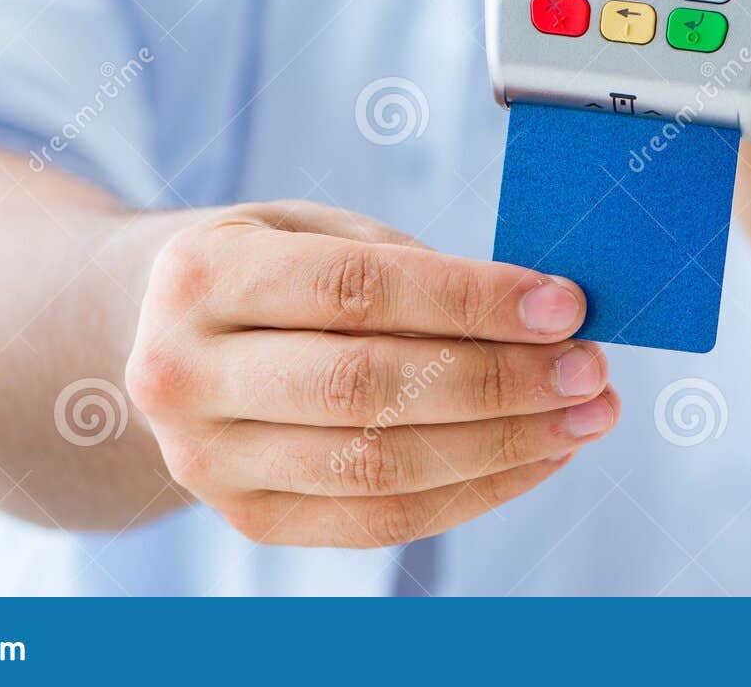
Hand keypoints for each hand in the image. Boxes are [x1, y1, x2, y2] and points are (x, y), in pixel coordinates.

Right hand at [126, 201, 615, 547]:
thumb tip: (538, 312)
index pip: (356, 291)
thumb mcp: (314, 227)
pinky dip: (471, 492)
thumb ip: (407, 265)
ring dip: (502, 445)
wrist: (160, 334)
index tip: (563, 304)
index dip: (470, 300)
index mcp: (202, 274)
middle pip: (367, 387)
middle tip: (589, 366)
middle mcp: (183, 373)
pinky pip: (376, 522)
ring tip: (583, 415)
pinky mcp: (246, 518)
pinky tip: (536, 456)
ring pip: (377, 467)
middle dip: (499, 380)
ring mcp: (206, 460)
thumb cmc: (268, 265)